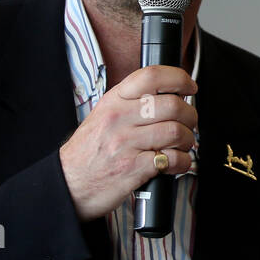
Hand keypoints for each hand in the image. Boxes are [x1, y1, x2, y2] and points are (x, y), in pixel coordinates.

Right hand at [58, 65, 197, 221]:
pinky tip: (174, 163)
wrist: (69, 183)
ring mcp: (125, 143)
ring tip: (181, 145)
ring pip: (175, 131)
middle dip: (190, 116)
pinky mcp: (133, 168)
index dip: (179, 78)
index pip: (151, 76)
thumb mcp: (103, 115)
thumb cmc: (88, 151)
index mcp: (114, 101)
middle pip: (172, 105)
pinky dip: (181, 162)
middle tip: (189, 123)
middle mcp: (119, 118)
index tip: (189, 87)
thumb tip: (167, 96)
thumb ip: (131, 103)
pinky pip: (171, 159)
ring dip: (187, 140)